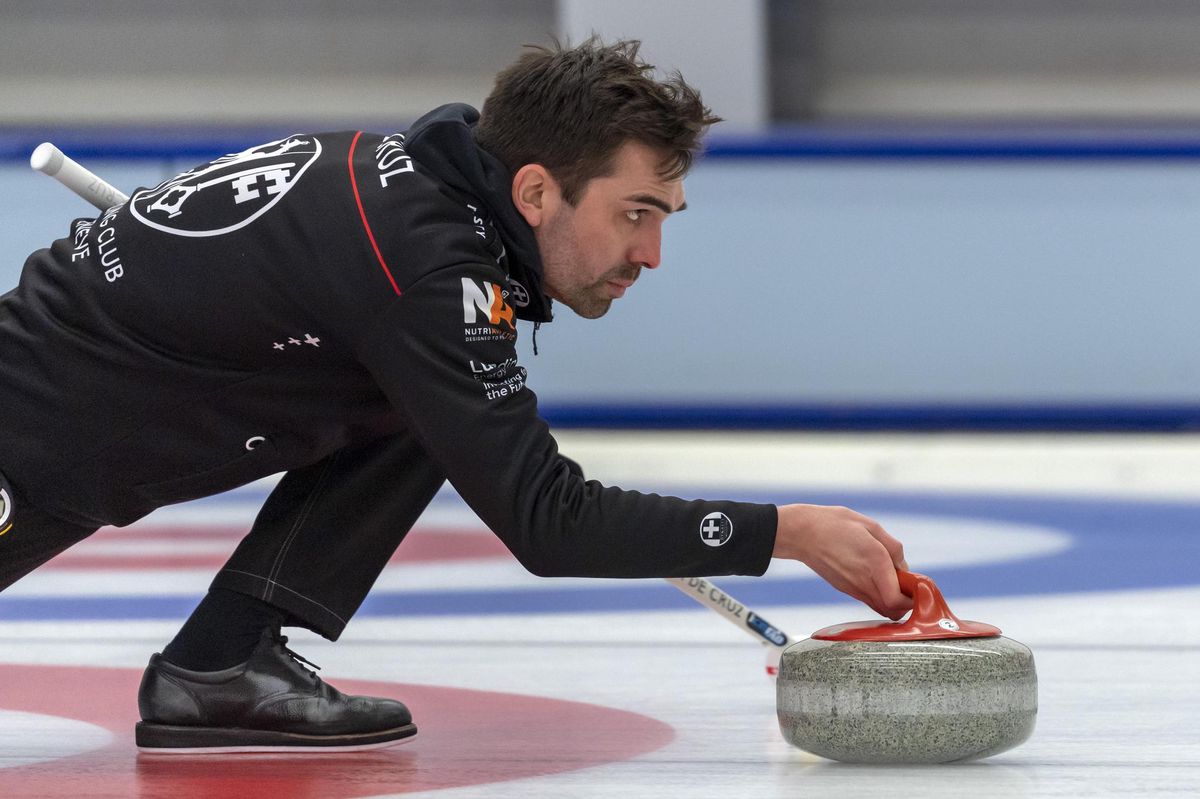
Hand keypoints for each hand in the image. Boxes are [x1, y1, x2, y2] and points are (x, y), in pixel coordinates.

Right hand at [773, 504, 911, 618]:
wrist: (801, 533)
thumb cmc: (833, 525)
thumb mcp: (870, 526)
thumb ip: (893, 548)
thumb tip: (904, 568)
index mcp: (874, 563)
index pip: (898, 601)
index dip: (913, 598)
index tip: (916, 584)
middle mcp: (863, 581)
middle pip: (893, 611)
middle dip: (906, 601)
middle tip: (907, 583)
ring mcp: (852, 588)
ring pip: (881, 608)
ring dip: (892, 599)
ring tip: (891, 577)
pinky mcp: (845, 588)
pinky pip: (869, 599)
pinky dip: (879, 594)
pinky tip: (875, 575)